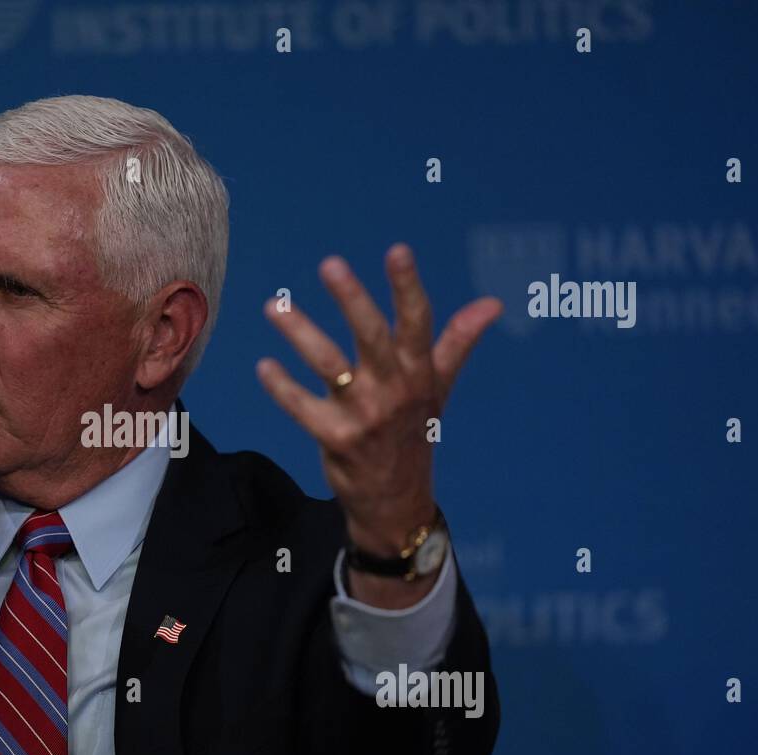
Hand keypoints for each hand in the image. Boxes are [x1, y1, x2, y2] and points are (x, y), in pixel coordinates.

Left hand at [256, 244, 500, 601]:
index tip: (397, 251)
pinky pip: (303, 407)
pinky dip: (281, 387)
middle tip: (330, 264)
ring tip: (274, 305)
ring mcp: (364, 416)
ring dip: (300, 333)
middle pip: (372, 337)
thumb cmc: (413, 432)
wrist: (397, 501)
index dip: (407, 287)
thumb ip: (458, 342)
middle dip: (352, 300)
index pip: (417, 323)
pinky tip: (264, 366)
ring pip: (329, 366)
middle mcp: (394, 391)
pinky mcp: (336, 439)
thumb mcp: (438, 388)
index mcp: (419, 373)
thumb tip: (493, 304)